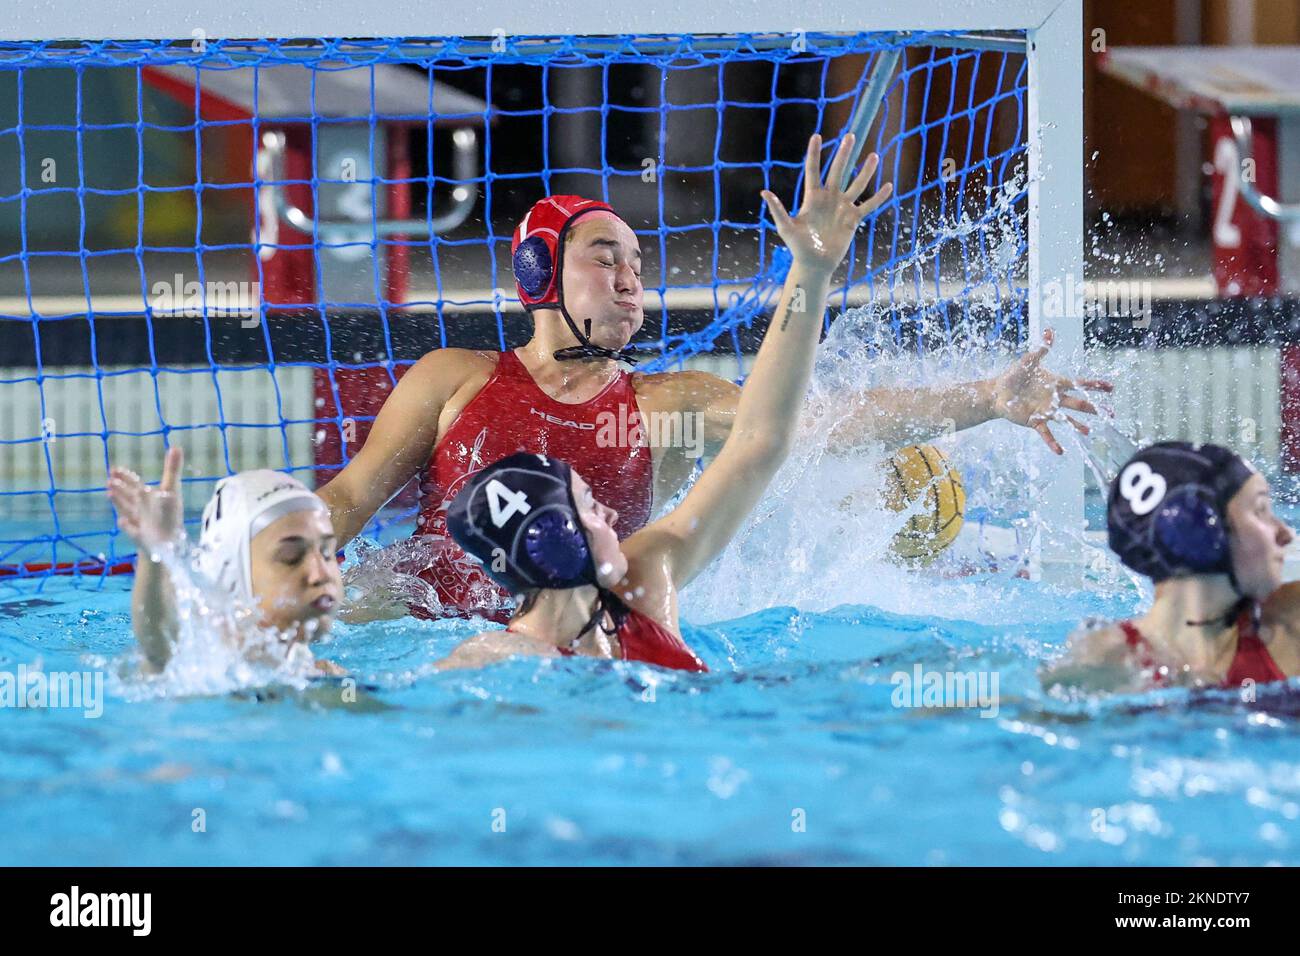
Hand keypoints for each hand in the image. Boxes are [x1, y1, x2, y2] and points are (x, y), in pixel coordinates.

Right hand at [107, 446, 184, 555]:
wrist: (169, 542)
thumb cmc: (170, 515)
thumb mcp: (172, 489)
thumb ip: (172, 469)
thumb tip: (176, 447)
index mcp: (147, 497)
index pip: (134, 484)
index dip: (125, 476)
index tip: (114, 468)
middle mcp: (140, 508)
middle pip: (128, 495)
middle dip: (119, 488)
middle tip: (109, 479)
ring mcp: (138, 521)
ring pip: (126, 509)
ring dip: (119, 502)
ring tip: (110, 492)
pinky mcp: (139, 535)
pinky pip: (131, 529)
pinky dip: (127, 525)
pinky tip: (122, 521)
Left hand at [761, 132, 892, 274]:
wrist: (815, 264)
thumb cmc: (798, 246)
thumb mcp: (786, 228)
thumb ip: (778, 210)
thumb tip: (765, 192)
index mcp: (812, 197)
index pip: (813, 170)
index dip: (814, 154)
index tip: (816, 136)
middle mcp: (829, 198)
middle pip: (838, 171)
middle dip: (844, 154)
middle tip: (851, 136)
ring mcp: (842, 207)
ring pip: (857, 184)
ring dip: (866, 171)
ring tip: (874, 156)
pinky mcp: (853, 219)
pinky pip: (868, 206)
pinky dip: (878, 197)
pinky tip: (888, 186)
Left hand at [989, 328, 1113, 454]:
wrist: (997, 393)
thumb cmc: (1013, 376)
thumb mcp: (1028, 361)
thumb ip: (1041, 348)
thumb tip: (1049, 330)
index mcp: (1056, 384)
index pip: (1079, 384)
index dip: (1095, 386)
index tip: (1111, 388)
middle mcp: (1055, 399)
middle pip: (1078, 404)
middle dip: (1095, 409)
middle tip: (1111, 414)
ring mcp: (1046, 411)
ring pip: (1066, 420)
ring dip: (1077, 426)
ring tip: (1088, 432)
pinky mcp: (1035, 421)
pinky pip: (1046, 432)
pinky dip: (1052, 442)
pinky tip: (1060, 451)